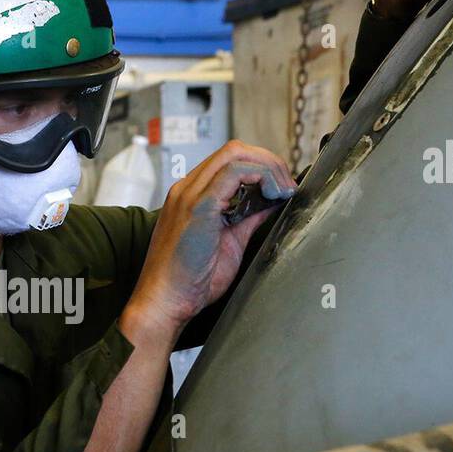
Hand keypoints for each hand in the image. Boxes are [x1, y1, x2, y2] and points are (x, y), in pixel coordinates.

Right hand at [126, 141, 294, 344]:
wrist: (166, 301)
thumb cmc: (190, 280)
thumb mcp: (230, 242)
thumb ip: (248, 218)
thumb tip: (271, 202)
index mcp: (192, 196)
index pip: (229, 161)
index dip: (261, 167)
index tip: (281, 187)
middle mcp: (188, 189)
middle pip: (234, 150)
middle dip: (269, 162)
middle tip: (286, 186)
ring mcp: (190, 194)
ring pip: (235, 154)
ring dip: (268, 167)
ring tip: (282, 191)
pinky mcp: (198, 206)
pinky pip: (234, 173)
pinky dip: (260, 177)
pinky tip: (271, 196)